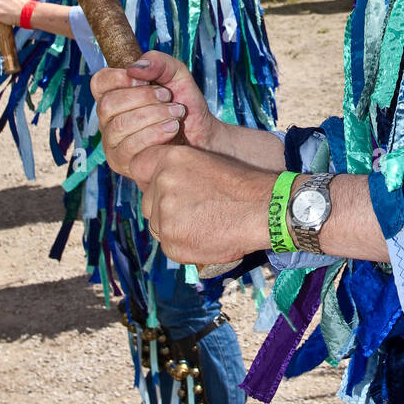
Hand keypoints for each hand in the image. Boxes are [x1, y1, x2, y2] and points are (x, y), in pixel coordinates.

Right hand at [91, 50, 217, 184]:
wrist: (202, 135)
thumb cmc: (184, 104)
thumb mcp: (176, 74)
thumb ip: (158, 62)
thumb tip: (134, 68)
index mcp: (115, 95)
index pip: (100, 82)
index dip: (120, 78)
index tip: (146, 79)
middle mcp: (108, 119)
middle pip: (107, 104)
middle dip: (143, 97)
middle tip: (168, 97)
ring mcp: (112, 142)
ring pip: (118, 126)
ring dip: (153, 115)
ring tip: (176, 113)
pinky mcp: (121, 162)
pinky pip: (129, 146)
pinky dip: (155, 133)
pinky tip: (173, 128)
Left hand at [140, 145, 270, 265]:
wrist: (265, 210)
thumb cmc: (242, 186)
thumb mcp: (207, 161)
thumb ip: (176, 170)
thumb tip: (157, 186)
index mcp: (172, 158)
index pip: (138, 165)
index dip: (148, 176)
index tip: (159, 185)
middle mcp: (163, 183)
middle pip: (148, 200)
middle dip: (164, 206)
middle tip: (194, 209)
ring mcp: (165, 214)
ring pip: (158, 224)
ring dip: (175, 226)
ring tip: (204, 223)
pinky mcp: (172, 242)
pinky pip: (169, 245)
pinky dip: (184, 245)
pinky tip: (206, 236)